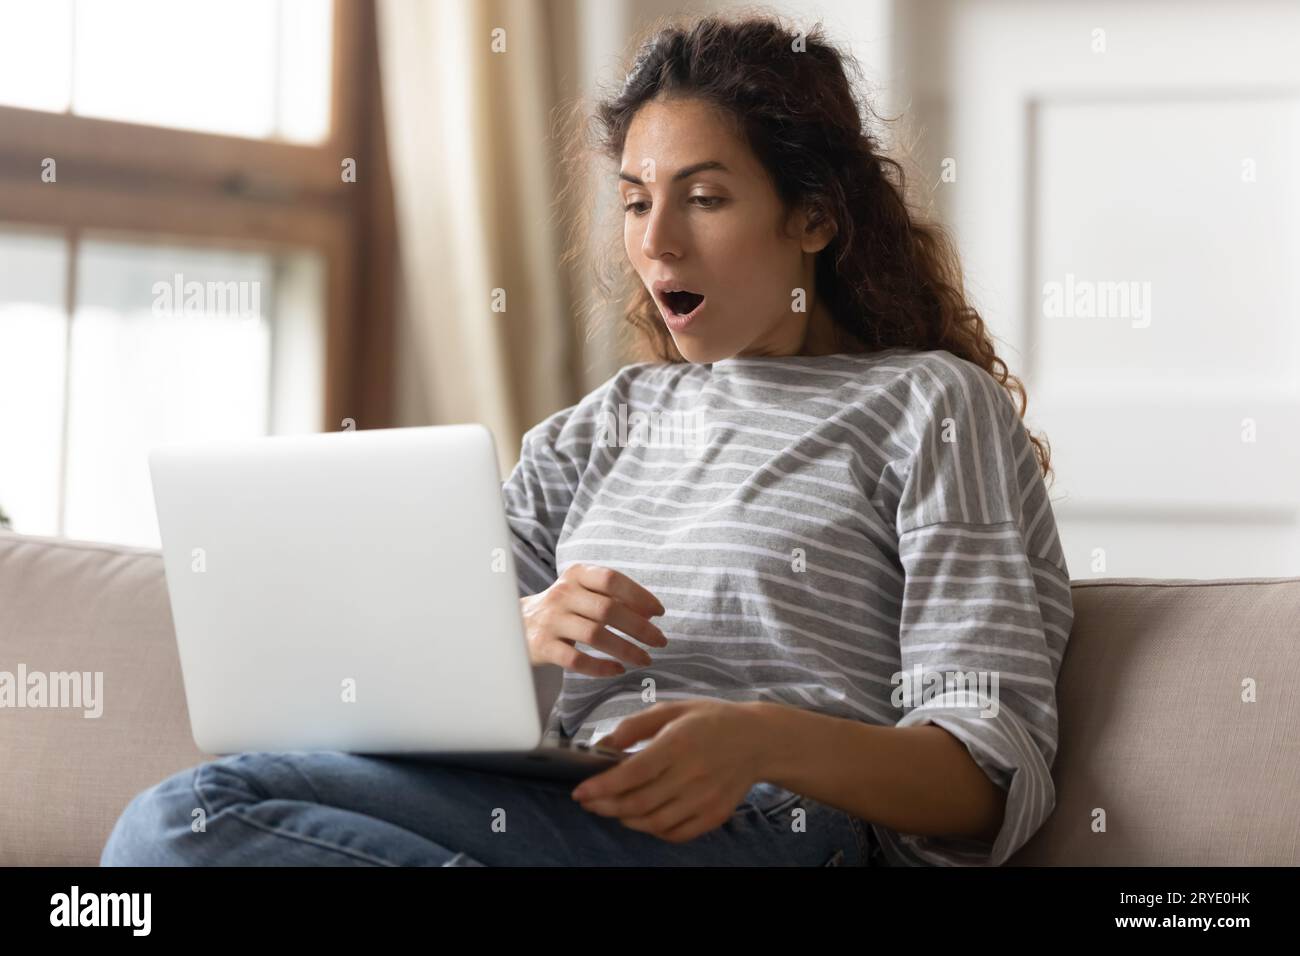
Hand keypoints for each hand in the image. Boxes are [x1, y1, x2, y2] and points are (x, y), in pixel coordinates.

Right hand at [520, 563, 667, 675]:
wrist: (515, 624)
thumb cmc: (563, 609)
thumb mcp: (583, 593)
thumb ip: (613, 598)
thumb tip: (650, 614)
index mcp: (576, 575)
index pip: (611, 579)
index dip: (639, 595)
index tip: (659, 612)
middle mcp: (562, 594)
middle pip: (607, 609)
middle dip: (639, 627)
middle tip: (660, 641)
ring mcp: (551, 620)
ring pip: (595, 635)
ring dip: (626, 649)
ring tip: (646, 659)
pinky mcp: (542, 646)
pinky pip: (575, 660)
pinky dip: (600, 667)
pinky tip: (618, 670)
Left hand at [570, 699, 766, 842]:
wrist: (759, 740)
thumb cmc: (711, 720)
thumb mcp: (673, 709)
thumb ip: (636, 725)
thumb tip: (604, 744)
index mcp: (680, 743)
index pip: (633, 773)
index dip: (602, 786)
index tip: (580, 791)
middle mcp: (693, 774)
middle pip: (638, 802)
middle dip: (605, 806)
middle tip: (589, 802)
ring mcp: (706, 798)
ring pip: (654, 822)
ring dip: (625, 819)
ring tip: (612, 809)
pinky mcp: (715, 815)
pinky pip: (677, 833)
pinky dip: (653, 830)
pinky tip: (643, 818)